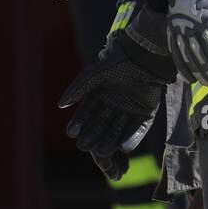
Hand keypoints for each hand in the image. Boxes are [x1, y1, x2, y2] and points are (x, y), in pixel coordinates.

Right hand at [58, 40, 166, 181]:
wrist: (146, 56)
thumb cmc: (119, 62)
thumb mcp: (94, 75)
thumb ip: (78, 89)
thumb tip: (60, 105)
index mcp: (102, 93)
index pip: (87, 111)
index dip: (79, 122)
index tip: (71, 133)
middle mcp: (116, 103)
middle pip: (102, 123)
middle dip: (93, 134)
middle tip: (83, 146)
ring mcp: (131, 109)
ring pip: (119, 129)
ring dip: (111, 141)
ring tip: (102, 152)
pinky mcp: (147, 112)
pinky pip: (139, 128)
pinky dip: (133, 138)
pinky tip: (124, 148)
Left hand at [167, 0, 207, 86]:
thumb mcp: (183, 8)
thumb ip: (186, 24)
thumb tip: (197, 37)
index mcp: (172, 27)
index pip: (177, 54)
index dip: (184, 68)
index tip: (190, 80)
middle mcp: (180, 29)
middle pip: (189, 58)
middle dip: (199, 73)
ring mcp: (192, 27)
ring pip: (200, 55)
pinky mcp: (205, 22)